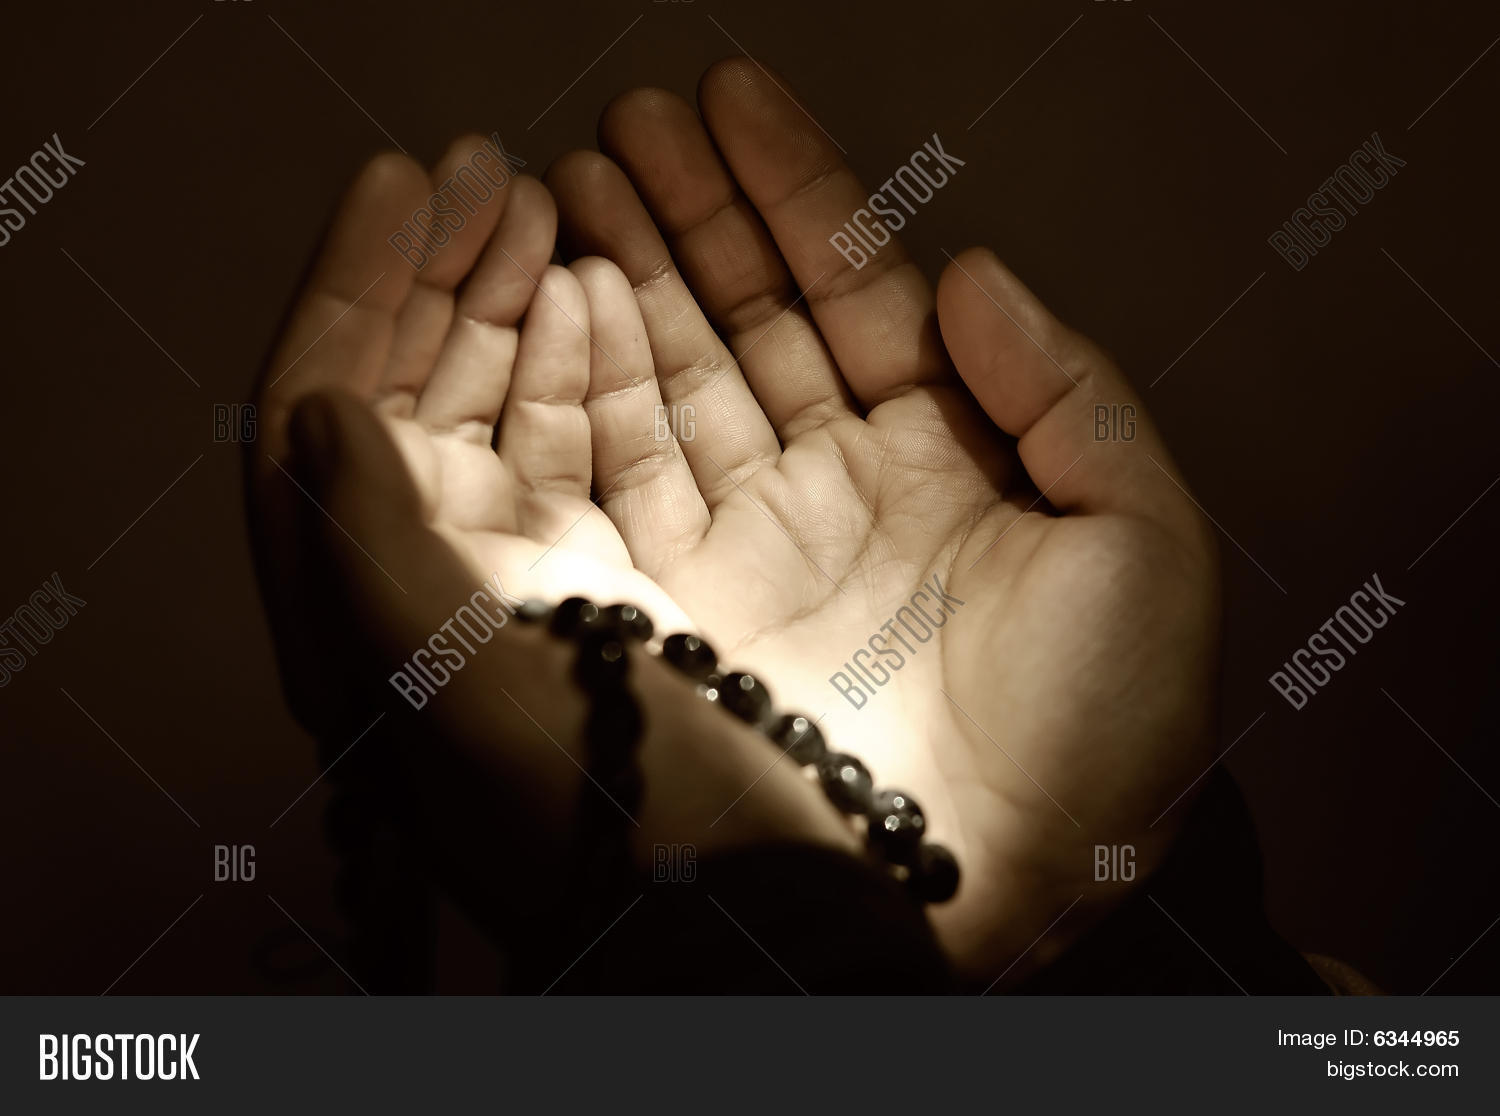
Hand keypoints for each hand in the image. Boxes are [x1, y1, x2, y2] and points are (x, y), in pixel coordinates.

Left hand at [246, 137, 854, 945]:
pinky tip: (611, 290)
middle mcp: (460, 600)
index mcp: (391, 628)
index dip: (356, 294)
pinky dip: (605, 355)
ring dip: (520, 296)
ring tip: (548, 201)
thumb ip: (370, 562)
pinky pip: (606, 441)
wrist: (791, 920)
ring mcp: (558, 582)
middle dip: (442, 275)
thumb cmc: (631, 833)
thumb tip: (314, 413)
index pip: (333, 424)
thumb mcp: (476, 709)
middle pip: (422, 398)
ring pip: (515, 406)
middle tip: (483, 171)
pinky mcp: (651, 581)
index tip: (400, 183)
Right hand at [542, 62, 1221, 980]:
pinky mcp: (681, 605)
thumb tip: (970, 273)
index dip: (794, 191)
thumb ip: (1067, 392)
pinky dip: (593, 383)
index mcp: (944, 458)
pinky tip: (563, 294)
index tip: (732, 98)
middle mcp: (837, 488)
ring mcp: (752, 543)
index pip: (856, 291)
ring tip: (577, 174)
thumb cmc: (1095, 744)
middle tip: (627, 119)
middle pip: (749, 317)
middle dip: (690, 212)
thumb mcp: (1140, 544)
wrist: (1001, 905)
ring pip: (676, 376)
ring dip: (628, 273)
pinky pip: (627, 469)